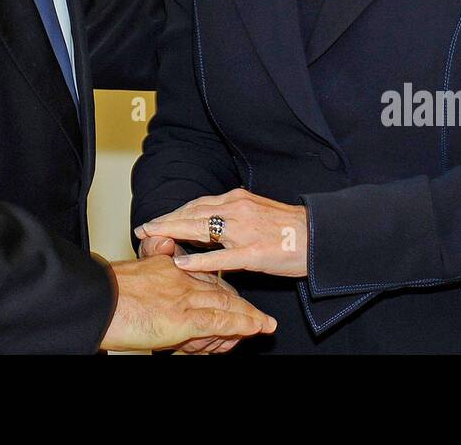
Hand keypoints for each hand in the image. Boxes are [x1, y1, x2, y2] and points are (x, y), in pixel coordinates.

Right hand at [100, 254, 275, 353]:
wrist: (96, 303)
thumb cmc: (108, 294)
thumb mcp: (133, 271)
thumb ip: (153, 257)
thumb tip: (162, 245)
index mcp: (167, 266)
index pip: (203, 273)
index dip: (220, 285)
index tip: (234, 296)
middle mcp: (180, 278)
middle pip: (218, 287)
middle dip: (239, 301)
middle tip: (257, 316)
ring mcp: (185, 296)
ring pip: (225, 303)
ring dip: (248, 315)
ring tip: (265, 324)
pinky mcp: (186, 317)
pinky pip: (221, 319)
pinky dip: (242, 324)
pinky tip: (257, 328)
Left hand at [135, 188, 308, 277]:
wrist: (318, 236)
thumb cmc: (289, 228)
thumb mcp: (257, 211)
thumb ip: (233, 214)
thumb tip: (209, 222)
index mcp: (237, 199)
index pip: (197, 204)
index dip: (174, 212)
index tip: (156, 219)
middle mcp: (236, 209)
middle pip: (192, 213)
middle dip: (165, 221)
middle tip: (143, 229)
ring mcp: (243, 231)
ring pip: (200, 229)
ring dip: (172, 234)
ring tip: (152, 239)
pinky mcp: (252, 252)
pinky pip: (220, 257)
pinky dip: (198, 259)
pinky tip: (180, 262)